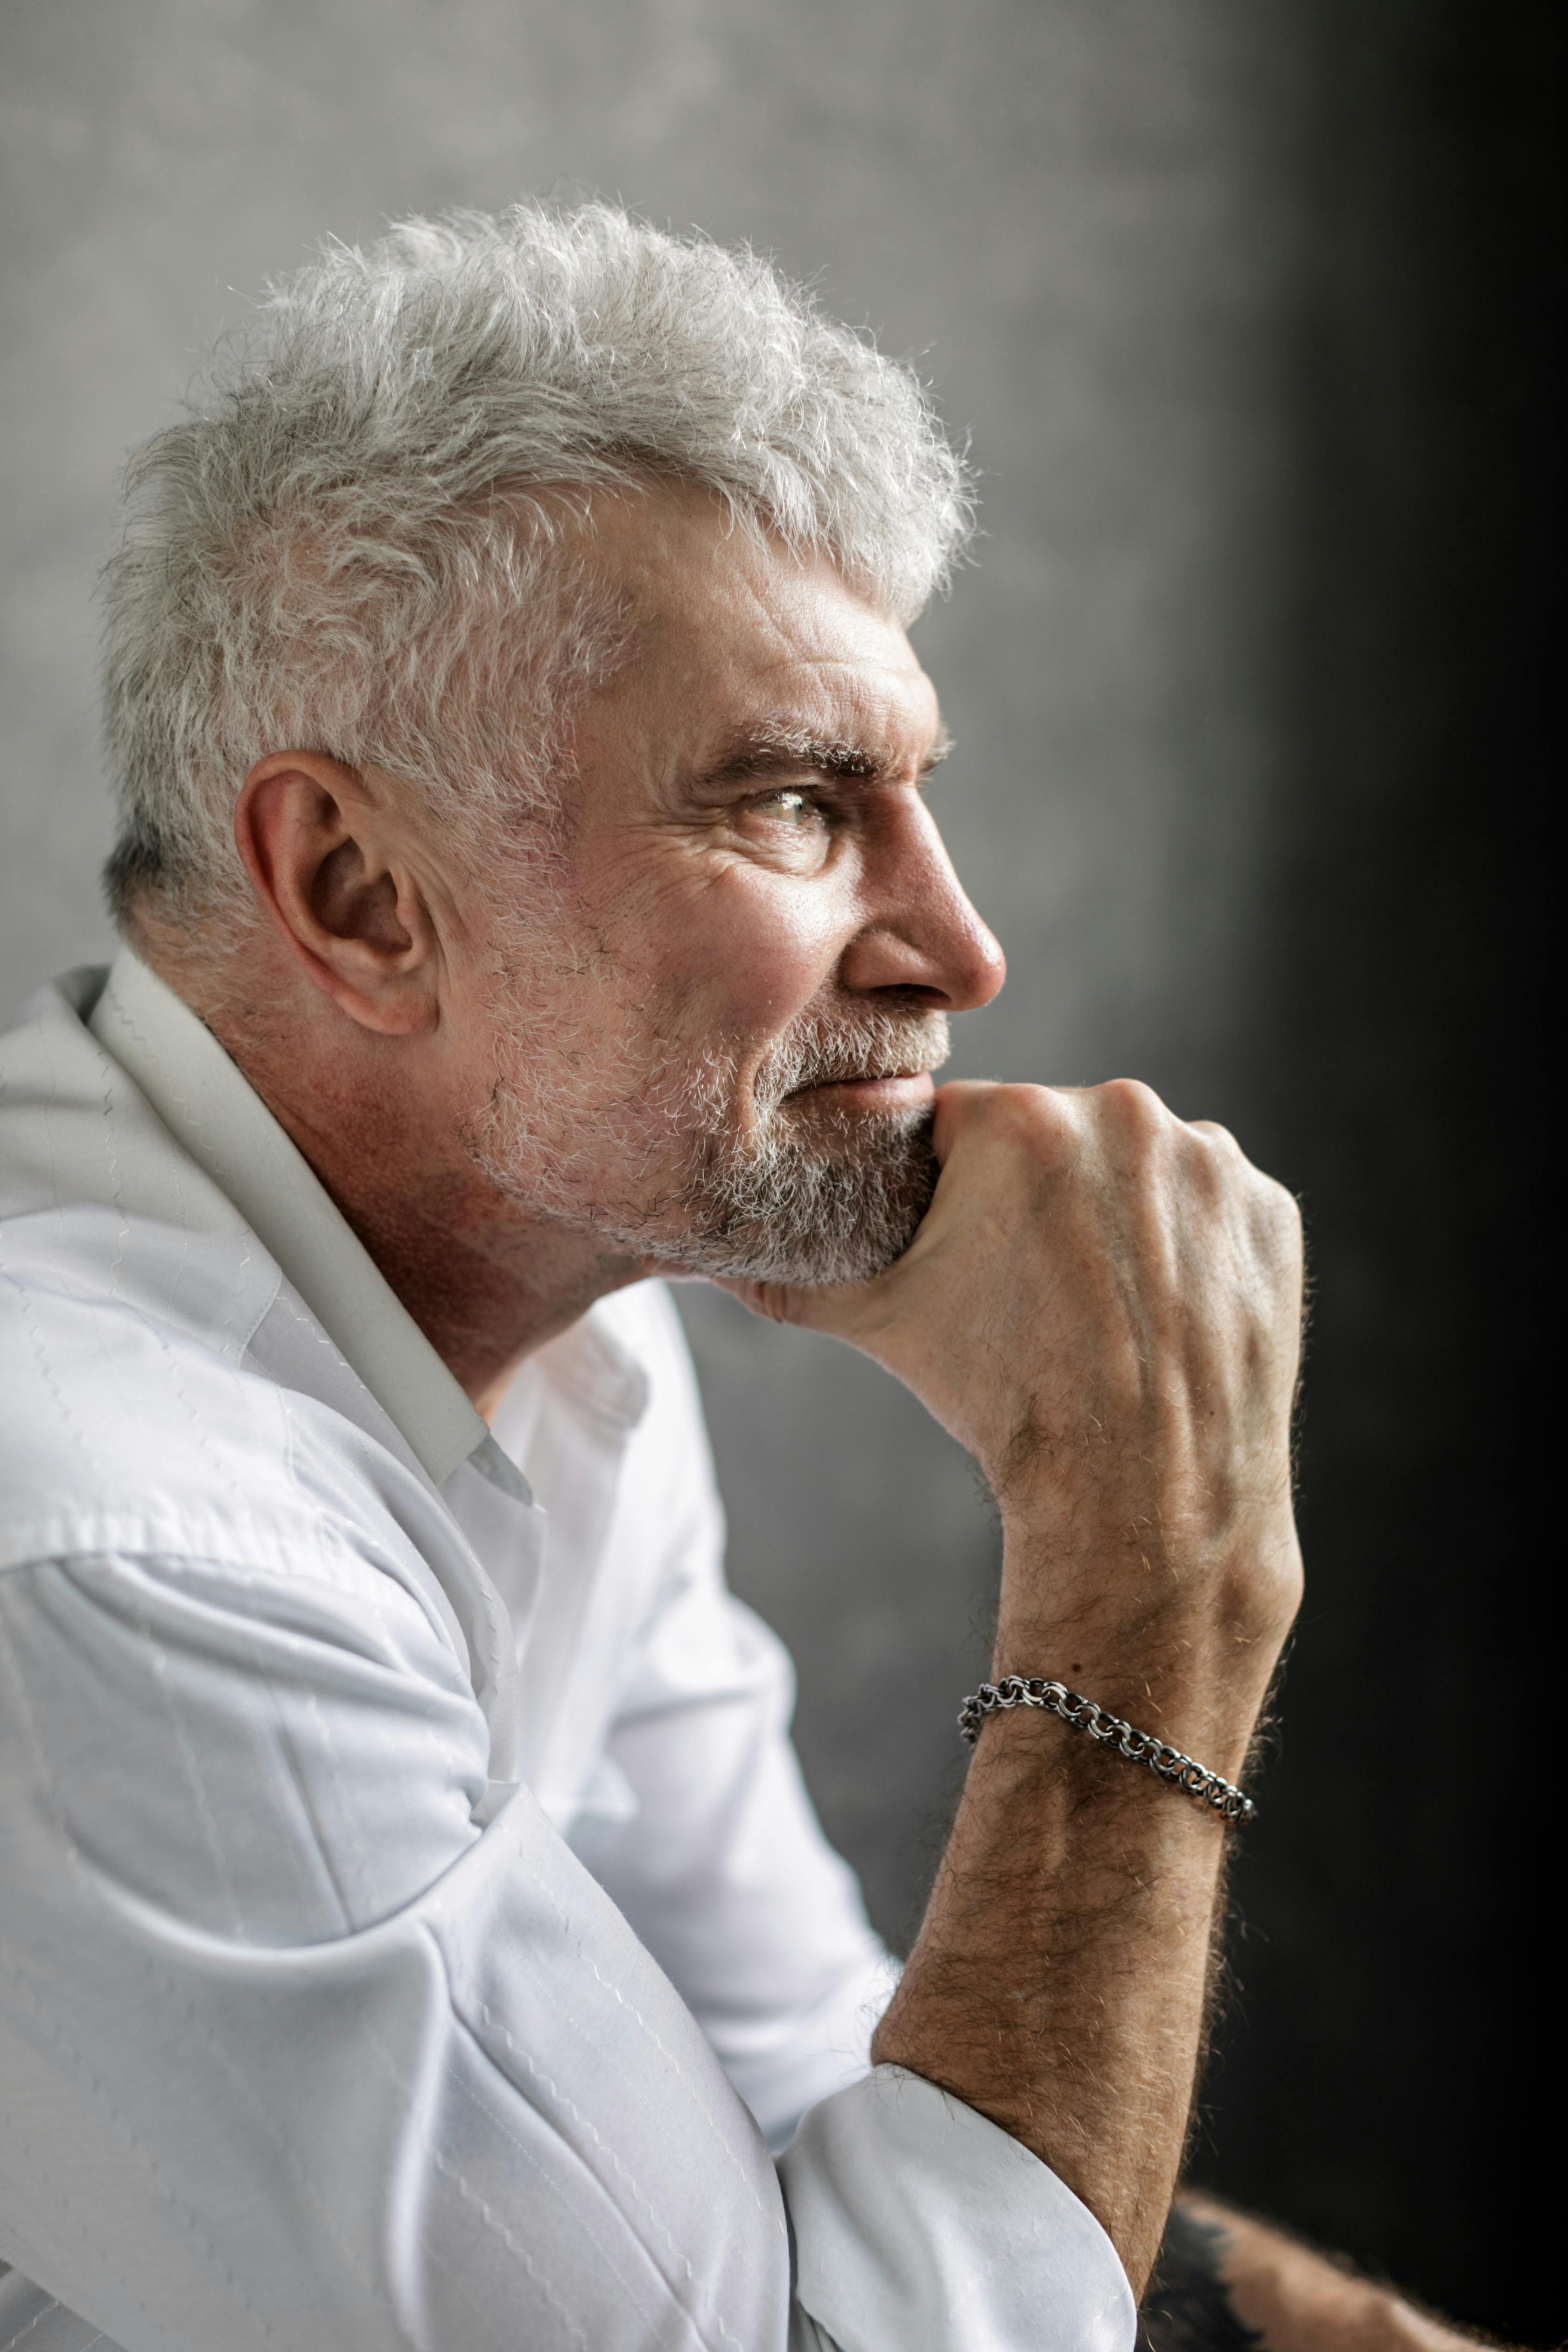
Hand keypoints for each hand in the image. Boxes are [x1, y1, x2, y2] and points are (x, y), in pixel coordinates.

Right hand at [727, 1078, 1304, 1750]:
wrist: (1140, 1496)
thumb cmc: (1000, 1401)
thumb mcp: (877, 1322)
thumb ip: (787, 1272)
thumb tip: (704, 1255)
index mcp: (1020, 1118)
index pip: (964, 1125)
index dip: (952, 1190)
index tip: (961, 1251)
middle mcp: (1126, 1114)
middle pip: (1055, 1139)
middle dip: (1036, 1199)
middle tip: (1029, 1293)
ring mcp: (1211, 1162)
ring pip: (1136, 1168)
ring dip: (1115, 1218)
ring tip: (1099, 1308)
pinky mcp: (1270, 1210)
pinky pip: (1210, 1207)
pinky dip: (1188, 1249)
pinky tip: (1161, 1311)